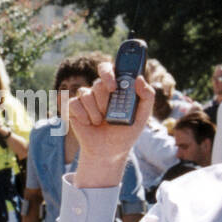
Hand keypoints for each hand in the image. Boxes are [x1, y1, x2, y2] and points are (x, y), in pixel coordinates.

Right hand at [65, 62, 154, 186]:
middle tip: (108, 110)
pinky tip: (89, 123)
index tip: (113, 86)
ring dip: (95, 111)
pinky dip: (83, 115)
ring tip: (101, 122)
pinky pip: (74, 103)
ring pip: (86, 93)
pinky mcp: (74, 108)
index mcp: (116, 88)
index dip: (108, 72)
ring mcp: (86, 99)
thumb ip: (147, 97)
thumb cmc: (125, 133)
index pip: (109, 69)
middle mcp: (100, 91)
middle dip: (104, 99)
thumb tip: (139, 78)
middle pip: (98, 83)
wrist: (108, 153)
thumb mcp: (142, 117)